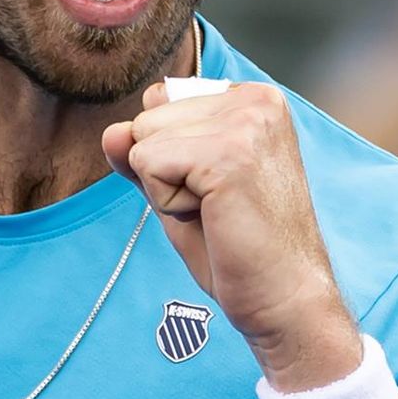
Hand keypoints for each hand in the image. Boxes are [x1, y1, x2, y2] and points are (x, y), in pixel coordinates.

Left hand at [102, 82, 361, 390]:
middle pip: (146, 119)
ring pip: (142, 140)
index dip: (170, 156)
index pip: (160, 101)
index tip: (218, 189)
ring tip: (218, 212)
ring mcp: (246, 123)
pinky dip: (167, 203)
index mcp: (253, 99)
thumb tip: (112, 132)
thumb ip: (145, 155)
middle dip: (166, 172)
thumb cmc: (239, 249)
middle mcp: (256, 99)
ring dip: (166, 189)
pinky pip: (147, 164)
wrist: (284, 299)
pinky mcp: (229, 153)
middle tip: (218, 208)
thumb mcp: (182, 189)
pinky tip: (213, 218)